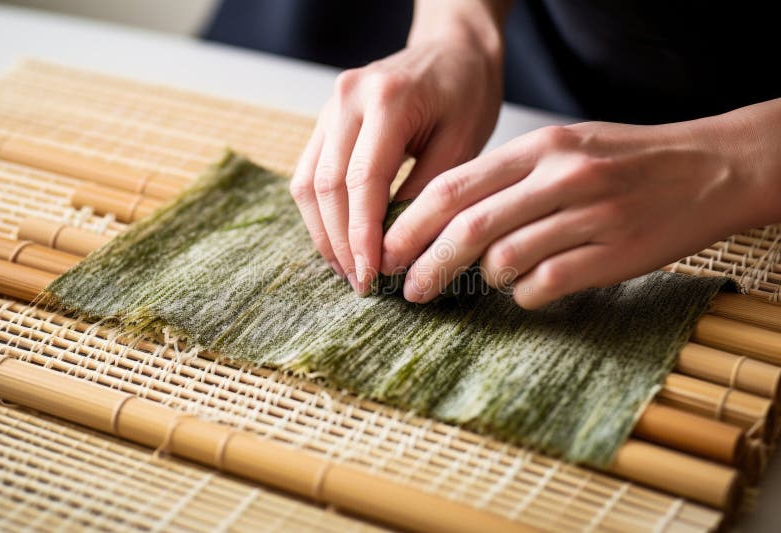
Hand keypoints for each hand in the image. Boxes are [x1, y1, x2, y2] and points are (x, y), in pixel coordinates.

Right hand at [290, 1, 507, 293]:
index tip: (372, 277)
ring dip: (323, 232)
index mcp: (386, 100)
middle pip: (325, 186)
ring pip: (308, 183)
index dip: (362, 237)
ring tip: (348, 270)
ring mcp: (329, 106)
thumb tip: (395, 252)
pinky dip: (321, 212)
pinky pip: (310, 172)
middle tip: (361, 283)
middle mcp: (346, 98)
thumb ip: (427, 195)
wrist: (452, 47)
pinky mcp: (326, 119)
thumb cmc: (468, 91)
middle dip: (339, 243)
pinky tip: (340, 240)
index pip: (362, 182)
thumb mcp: (465, 143)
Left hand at [382, 103, 780, 308]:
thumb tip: (445, 221)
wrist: (710, 168)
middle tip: (410, 291)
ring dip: (487, 279)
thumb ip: (508, 179)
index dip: (412, 224)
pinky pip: (544, 284)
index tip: (389, 252)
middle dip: (428, 263)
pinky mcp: (613, 254)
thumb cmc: (626, 161)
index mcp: (540, 147)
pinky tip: (531, 288)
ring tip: (495, 277)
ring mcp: (589, 215)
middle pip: (470, 227)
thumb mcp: (565, 149)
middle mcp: (560, 176)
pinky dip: (524, 294)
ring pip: (505, 260)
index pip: (455, 185)